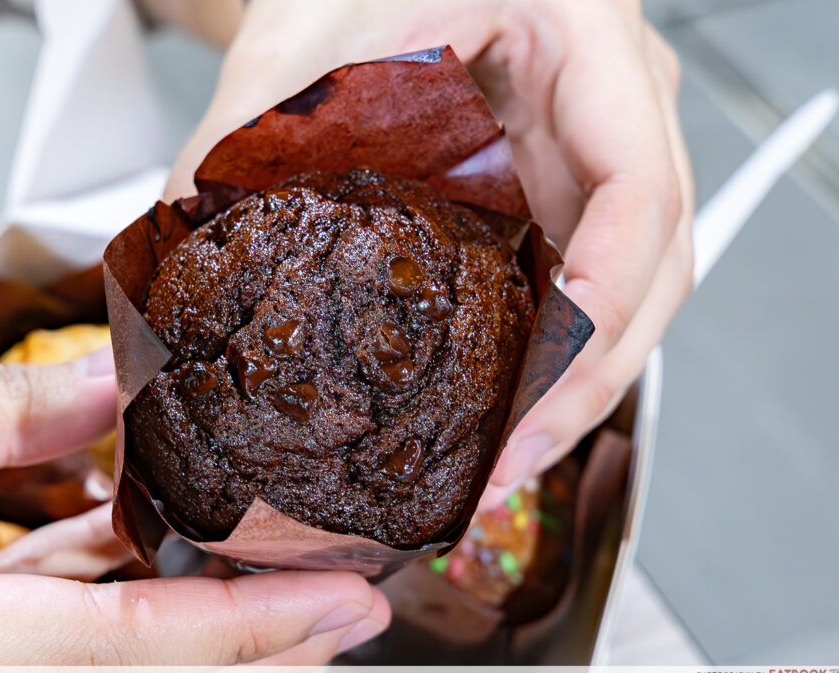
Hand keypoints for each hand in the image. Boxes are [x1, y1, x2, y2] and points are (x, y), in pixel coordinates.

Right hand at [0, 345, 387, 663]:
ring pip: (77, 667)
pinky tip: (140, 552)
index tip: (345, 607)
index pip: (111, 657)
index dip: (244, 636)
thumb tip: (118, 377)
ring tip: (279, 580)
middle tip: (350, 612)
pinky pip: (17, 629)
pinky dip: (93, 596)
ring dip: (185, 629)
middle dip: (247, 657)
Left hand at [165, 0, 693, 504]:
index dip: (608, 297)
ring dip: (573, 382)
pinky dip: (549, 354)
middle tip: (509, 464)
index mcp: (584, 36)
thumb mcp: (296, 44)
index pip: (641, 186)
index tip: (548, 378)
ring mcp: (592, 152)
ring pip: (627, 287)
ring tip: (503, 461)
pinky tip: (504, 406)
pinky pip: (578, 280)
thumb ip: (240, 144)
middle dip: (588, 379)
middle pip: (653, 264)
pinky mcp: (559, 191)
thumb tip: (185, 256)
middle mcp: (612, 102)